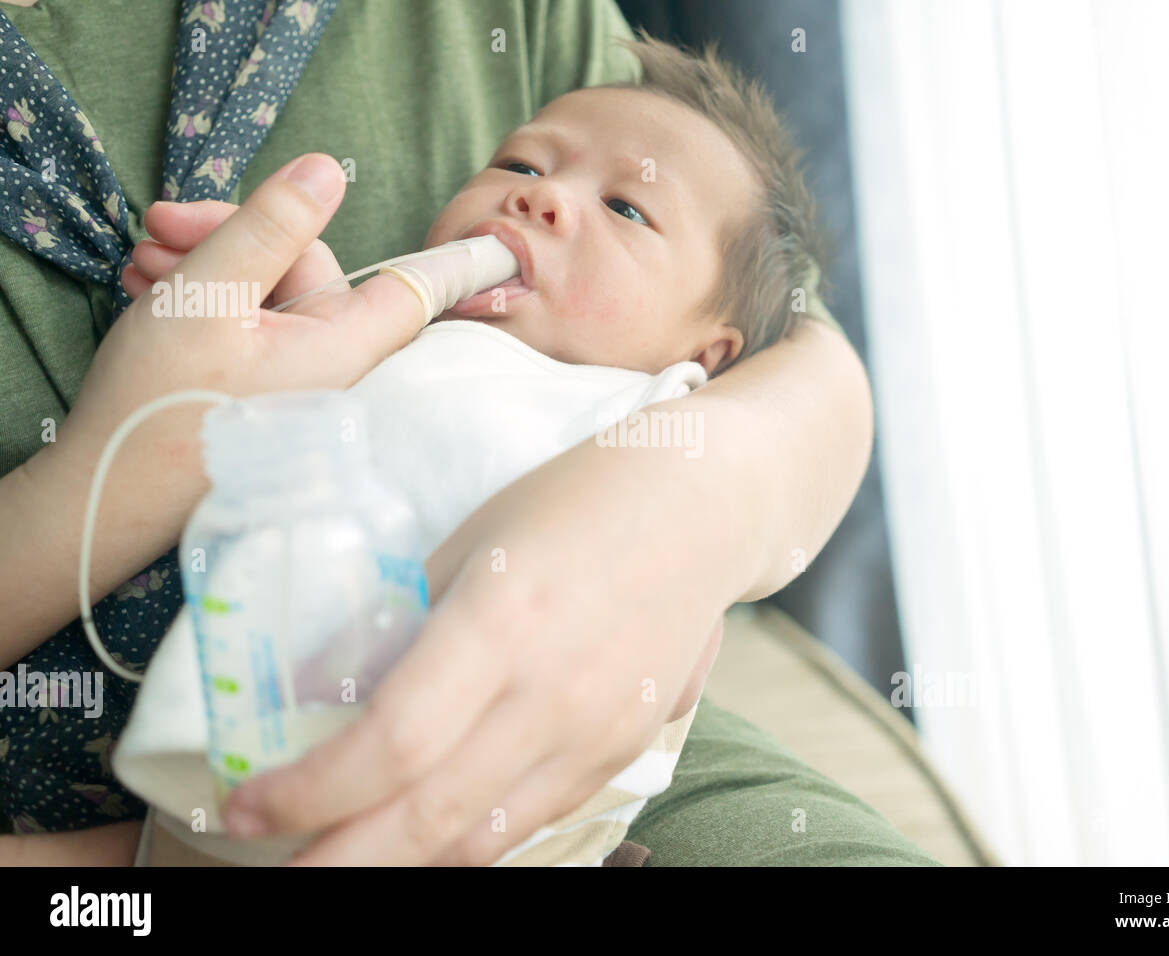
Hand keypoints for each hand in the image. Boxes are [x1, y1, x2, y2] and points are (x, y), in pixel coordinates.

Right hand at [0, 153, 427, 660]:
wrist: (104, 496)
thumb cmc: (159, 398)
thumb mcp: (210, 290)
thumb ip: (272, 225)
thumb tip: (330, 171)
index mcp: (345, 346)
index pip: (415, 288)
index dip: (452, 261)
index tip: (504, 251)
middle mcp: (335, 369)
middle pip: (313, 272)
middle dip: (239, 235)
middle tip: (160, 226)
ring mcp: (299, 387)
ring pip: (272, 296)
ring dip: (211, 265)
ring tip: (144, 265)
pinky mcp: (265, 397)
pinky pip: (255, 330)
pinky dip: (211, 302)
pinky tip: (155, 290)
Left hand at [218, 415, 745, 865]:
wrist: (706, 506)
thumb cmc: (580, 499)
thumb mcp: (471, 539)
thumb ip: (398, 622)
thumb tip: (309, 690)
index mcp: (503, 622)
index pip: (391, 745)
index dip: (308, 792)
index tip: (246, 807)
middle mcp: (554, 694)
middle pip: (429, 818)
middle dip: (335, 863)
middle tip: (275, 869)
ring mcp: (600, 733)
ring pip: (483, 841)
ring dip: (400, 862)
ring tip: (340, 856)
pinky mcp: (625, 750)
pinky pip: (534, 820)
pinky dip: (468, 840)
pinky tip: (428, 830)